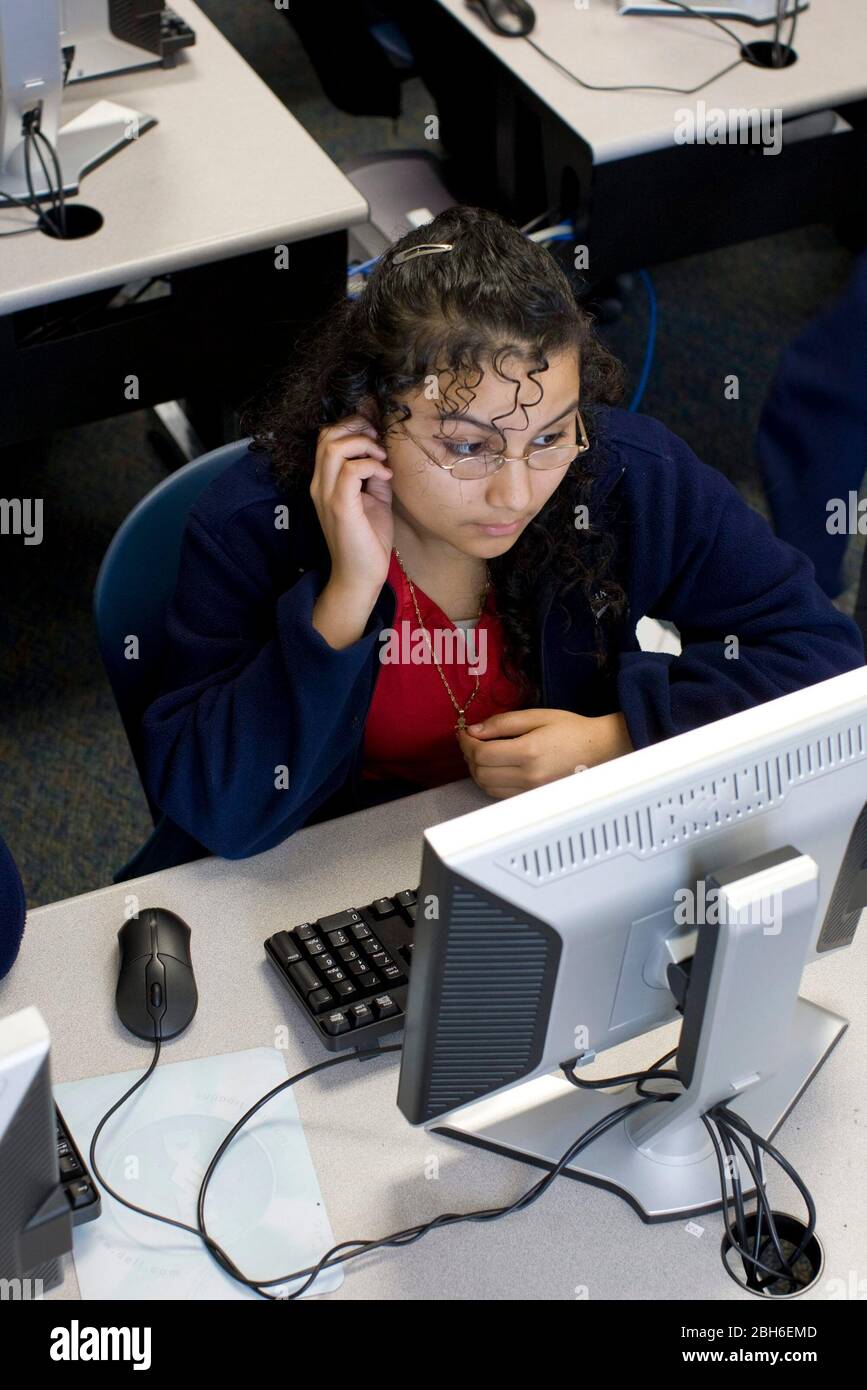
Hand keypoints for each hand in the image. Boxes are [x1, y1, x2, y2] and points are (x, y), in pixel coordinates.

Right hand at [310, 414, 393, 594]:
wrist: (361, 575)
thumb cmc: (368, 539)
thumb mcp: (375, 497)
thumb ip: (374, 474)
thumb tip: (383, 453)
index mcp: (325, 481)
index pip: (327, 437)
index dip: (353, 427)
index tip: (377, 438)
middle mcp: (320, 484)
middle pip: (326, 435)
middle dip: (357, 428)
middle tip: (379, 442)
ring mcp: (327, 495)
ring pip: (333, 447)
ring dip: (363, 444)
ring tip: (382, 459)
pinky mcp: (340, 506)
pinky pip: (350, 470)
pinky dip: (371, 465)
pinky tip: (385, 477)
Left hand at [457, 708, 632, 798]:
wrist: (599, 749)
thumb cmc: (571, 730)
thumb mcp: (537, 716)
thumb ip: (503, 723)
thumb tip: (475, 730)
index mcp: (529, 752)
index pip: (482, 754)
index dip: (466, 742)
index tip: (464, 733)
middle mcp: (529, 776)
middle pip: (480, 772)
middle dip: (469, 756)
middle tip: (470, 741)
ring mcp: (532, 790)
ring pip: (487, 787)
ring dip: (477, 770)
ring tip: (481, 753)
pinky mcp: (534, 797)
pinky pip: (501, 794)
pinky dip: (490, 781)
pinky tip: (495, 767)